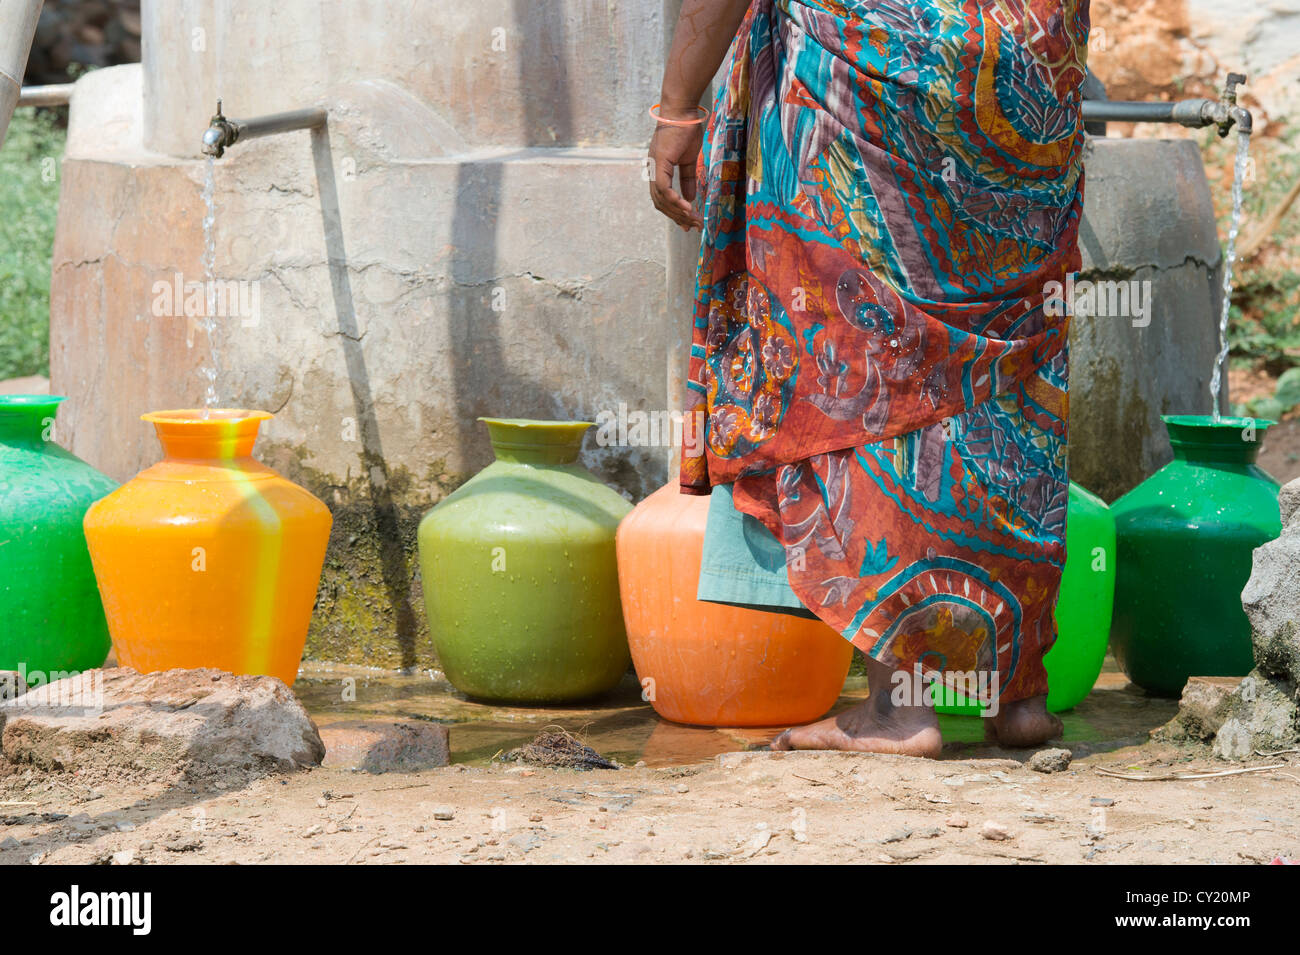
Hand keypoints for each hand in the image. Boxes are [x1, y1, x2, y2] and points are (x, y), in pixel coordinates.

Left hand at [648, 111, 704, 231]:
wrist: (682, 112)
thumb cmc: (685, 130)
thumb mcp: (689, 160)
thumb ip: (687, 179)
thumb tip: (690, 197)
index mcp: (658, 170)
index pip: (663, 198)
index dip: (674, 212)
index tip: (688, 222)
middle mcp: (652, 171)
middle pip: (661, 203)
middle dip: (677, 217)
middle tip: (693, 227)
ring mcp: (653, 168)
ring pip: (662, 199)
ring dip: (678, 212)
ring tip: (693, 219)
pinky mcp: (658, 164)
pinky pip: (663, 189)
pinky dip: (674, 200)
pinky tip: (686, 208)